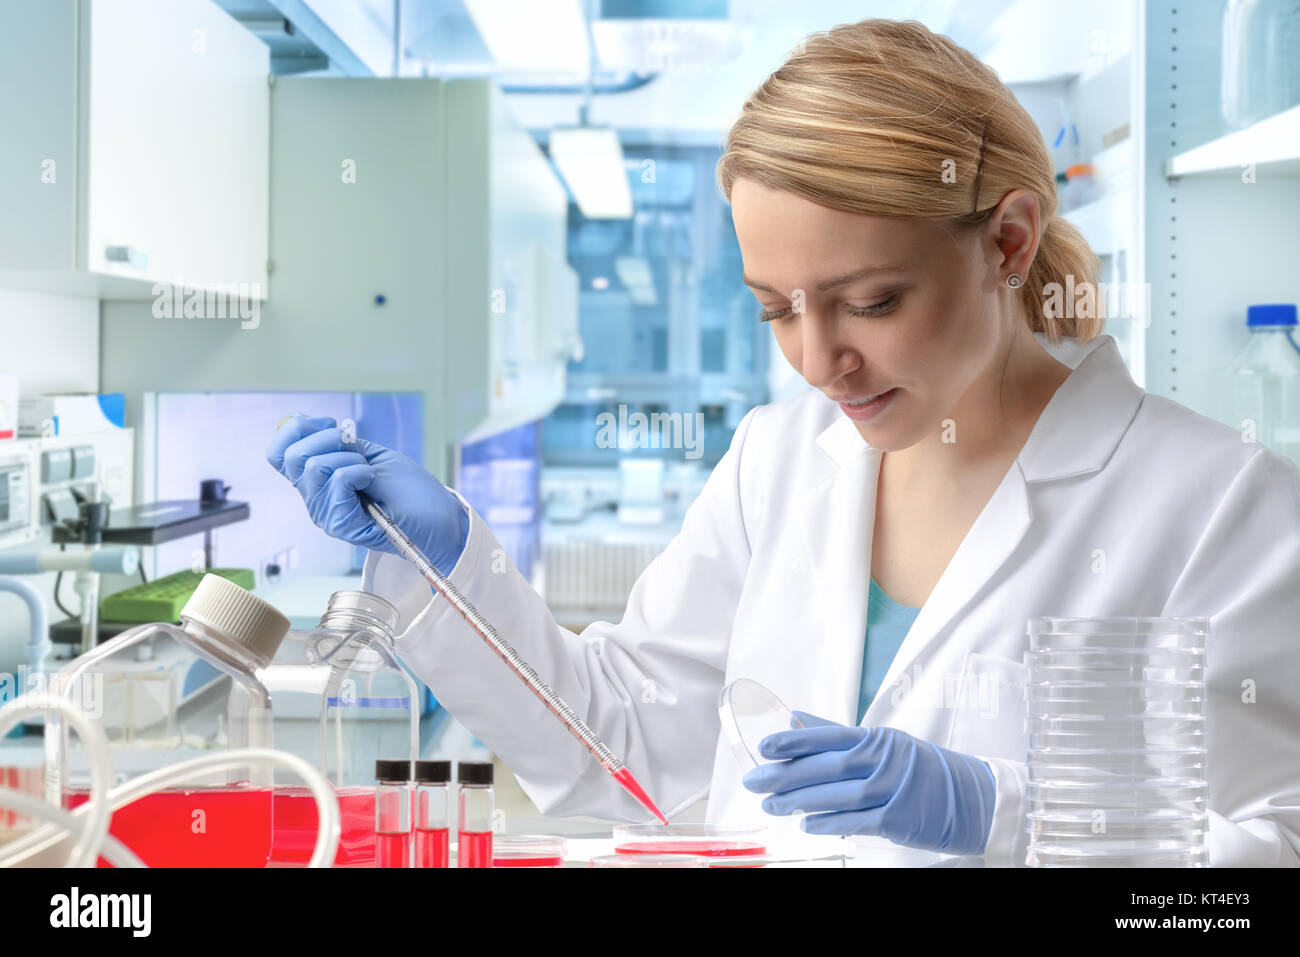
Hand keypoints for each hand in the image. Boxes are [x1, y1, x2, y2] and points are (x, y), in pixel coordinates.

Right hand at [266, 414, 468, 572]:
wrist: (439, 519)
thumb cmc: (410, 489)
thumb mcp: (369, 455)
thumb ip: (335, 443)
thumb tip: (300, 419)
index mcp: (318, 482)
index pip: (278, 454)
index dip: (297, 430)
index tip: (330, 425)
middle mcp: (316, 499)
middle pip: (292, 457)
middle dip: (328, 439)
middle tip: (358, 451)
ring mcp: (326, 514)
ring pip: (313, 467)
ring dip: (350, 458)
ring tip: (370, 473)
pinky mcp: (342, 526)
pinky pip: (337, 482)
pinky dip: (359, 471)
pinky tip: (373, 482)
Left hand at [741, 712, 995, 854]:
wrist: (973, 796)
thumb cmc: (920, 768)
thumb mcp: (884, 743)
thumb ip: (838, 734)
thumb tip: (795, 717)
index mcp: (877, 738)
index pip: (828, 736)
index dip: (794, 741)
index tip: (764, 747)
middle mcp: (884, 760)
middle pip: (827, 767)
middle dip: (786, 775)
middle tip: (754, 783)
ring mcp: (893, 790)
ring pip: (838, 795)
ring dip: (800, 801)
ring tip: (771, 805)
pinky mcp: (899, 819)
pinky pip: (857, 821)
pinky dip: (829, 823)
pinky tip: (806, 825)